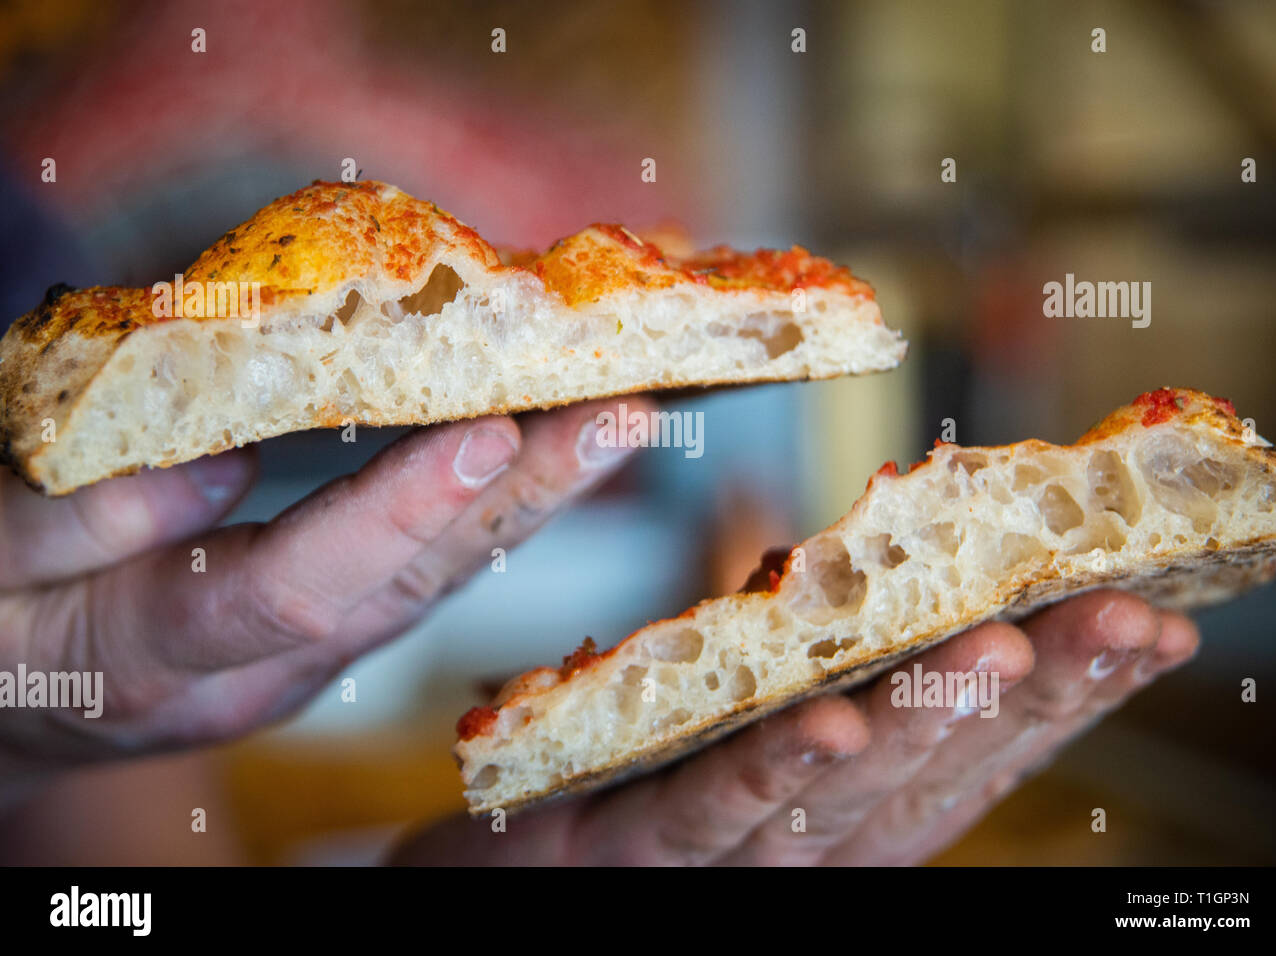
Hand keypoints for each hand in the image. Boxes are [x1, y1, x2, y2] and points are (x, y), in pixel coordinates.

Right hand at [0, 397, 651, 805]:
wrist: (12, 701)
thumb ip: (79, 522)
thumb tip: (218, 465)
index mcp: (163, 656)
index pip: (300, 585)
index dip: (397, 511)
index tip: (491, 430)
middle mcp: (265, 673)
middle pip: (411, 586)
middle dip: (524, 499)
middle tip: (621, 415)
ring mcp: (309, 664)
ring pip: (436, 585)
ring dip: (534, 505)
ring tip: (617, 424)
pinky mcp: (327, 638)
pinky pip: (422, 578)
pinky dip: (491, 515)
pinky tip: (546, 459)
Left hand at [391, 589, 1197, 864]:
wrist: (500, 866)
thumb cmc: (638, 774)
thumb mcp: (743, 710)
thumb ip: (805, 656)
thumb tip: (864, 551)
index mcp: (841, 802)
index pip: (973, 748)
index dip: (1068, 693)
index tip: (1152, 622)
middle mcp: (804, 842)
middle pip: (932, 772)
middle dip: (1031, 698)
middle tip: (1118, 620)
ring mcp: (719, 855)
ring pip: (835, 801)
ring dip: (920, 728)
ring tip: (995, 654)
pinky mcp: (622, 847)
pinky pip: (702, 812)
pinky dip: (771, 774)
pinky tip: (830, 727)